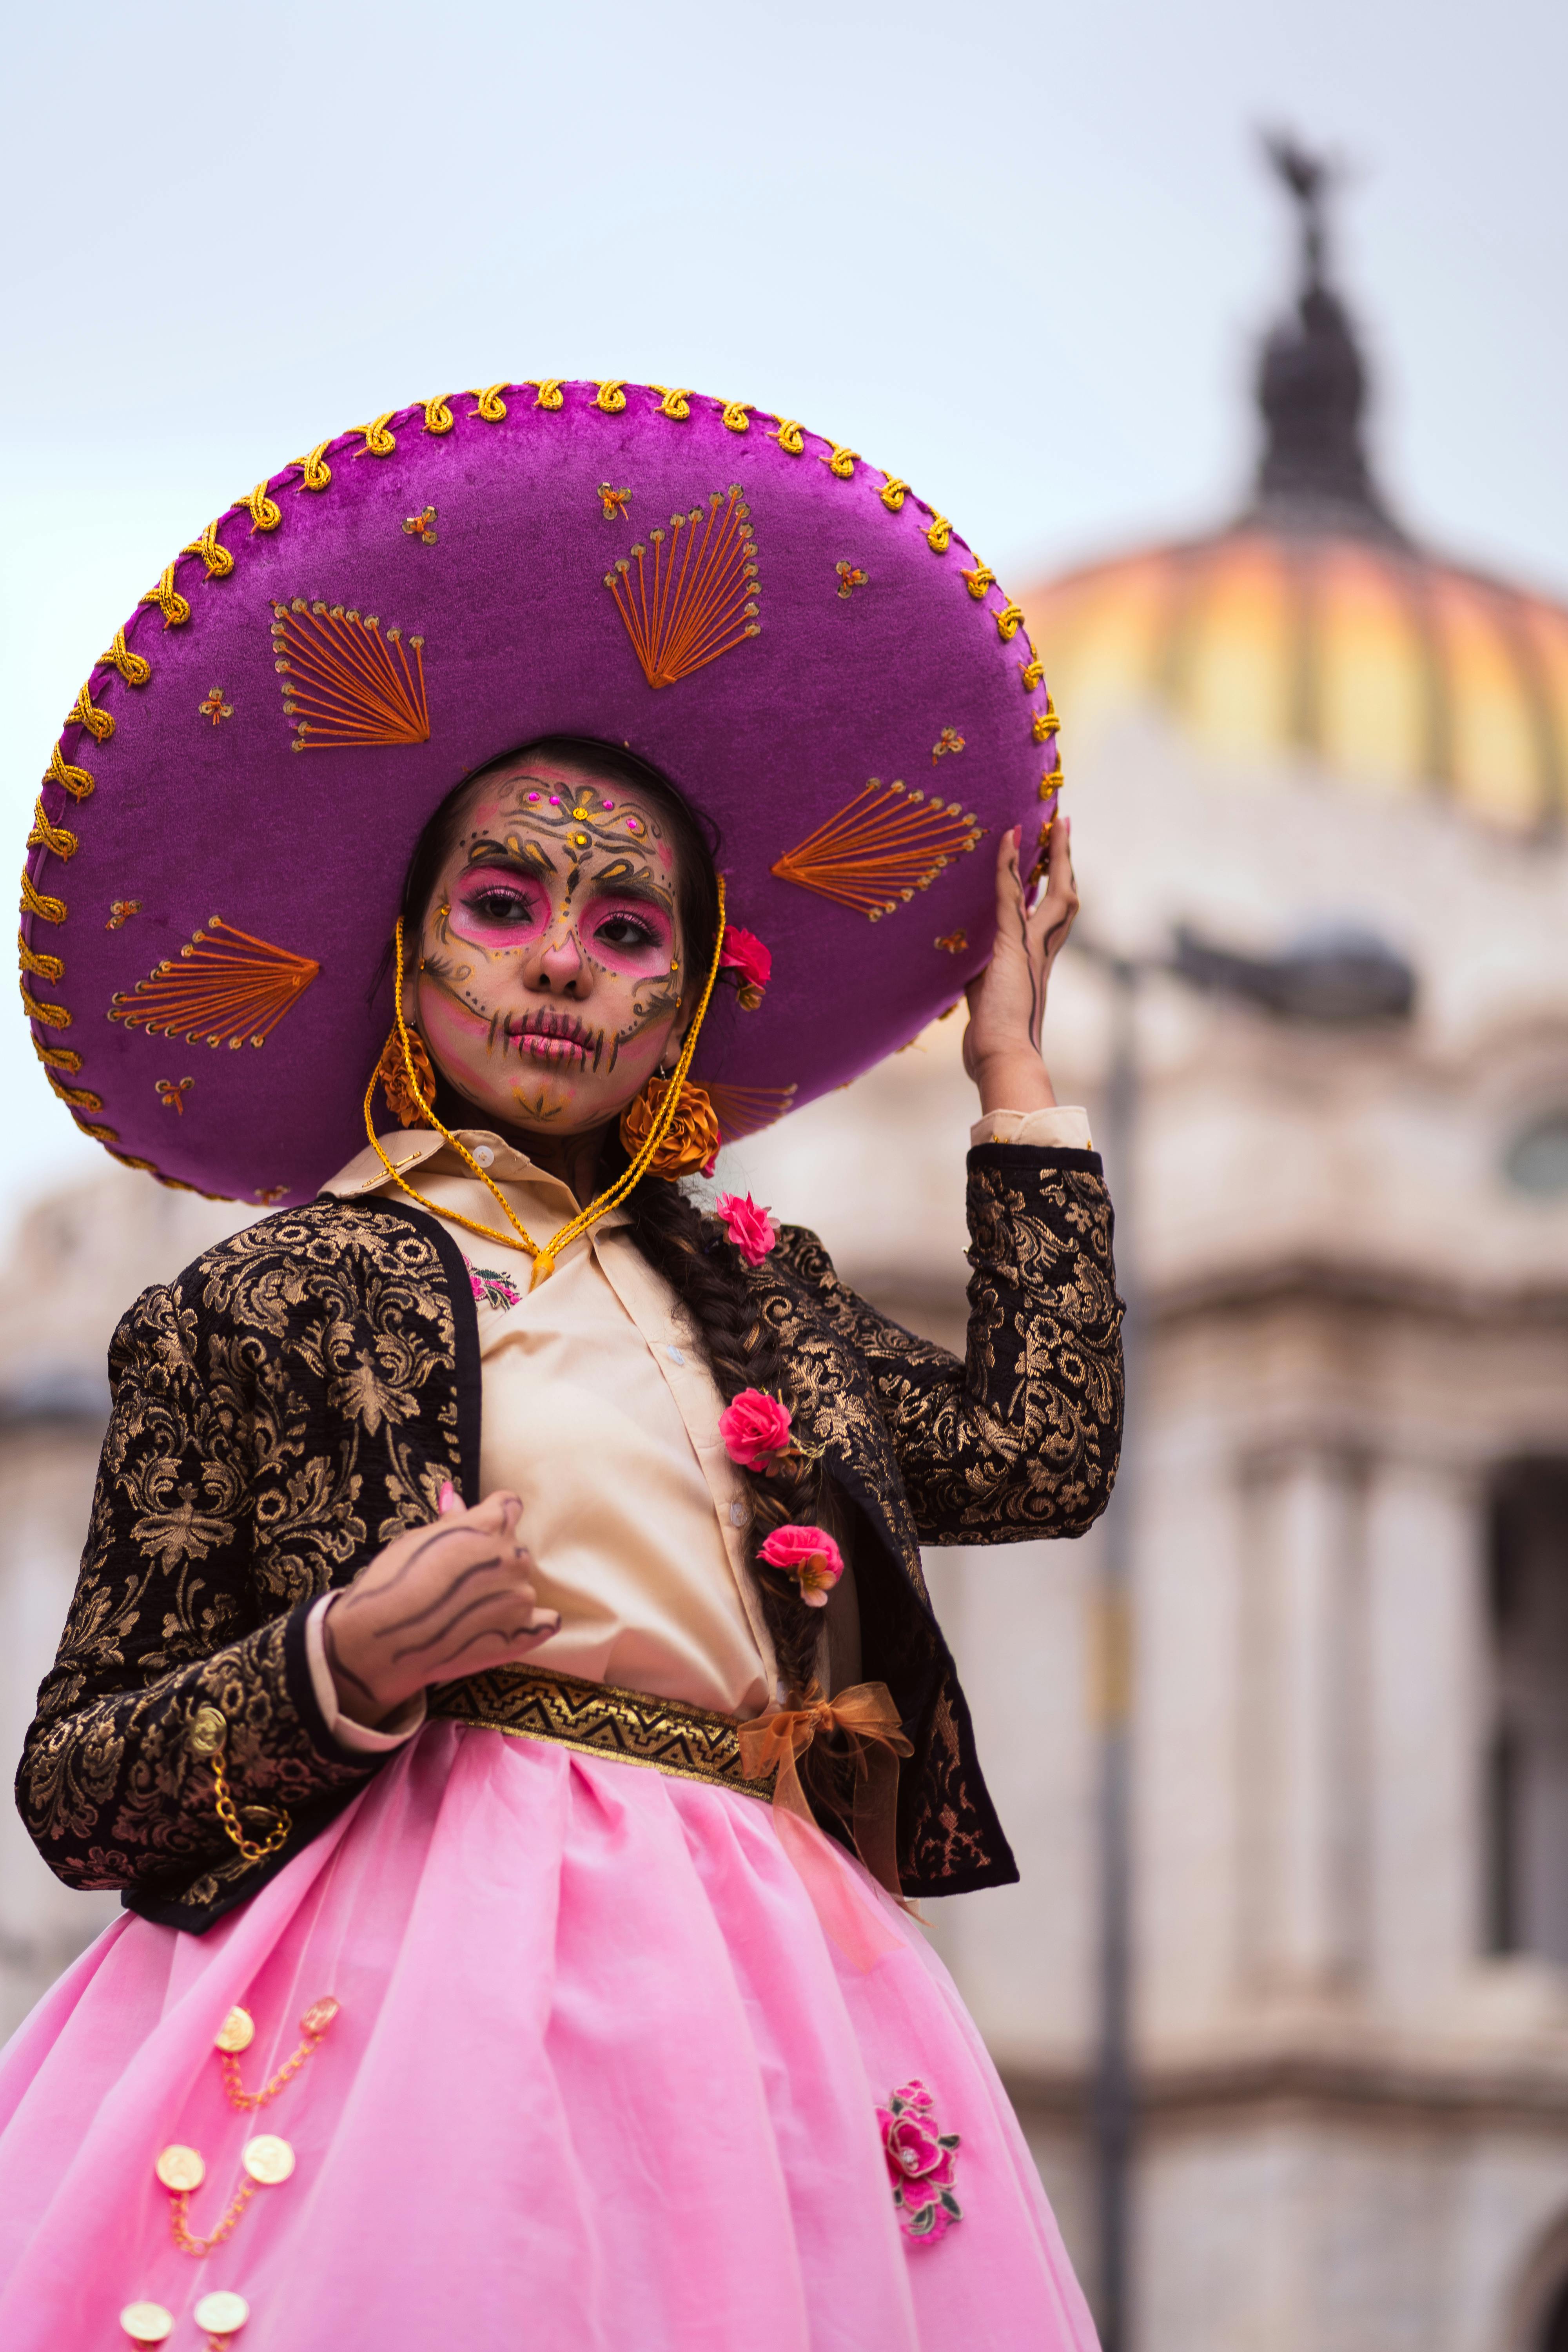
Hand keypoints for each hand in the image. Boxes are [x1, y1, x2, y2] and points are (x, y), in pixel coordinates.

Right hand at [323, 1484, 558, 1728]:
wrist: (385, 1641)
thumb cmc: (392, 1584)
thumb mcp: (416, 1541)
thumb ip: (450, 1522)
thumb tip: (457, 1499)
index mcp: (489, 1524)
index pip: (509, 1506)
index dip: (494, 1518)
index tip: (478, 1532)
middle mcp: (514, 1555)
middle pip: (515, 1550)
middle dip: (495, 1561)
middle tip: (462, 1583)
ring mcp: (522, 1595)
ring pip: (523, 1587)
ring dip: (505, 1595)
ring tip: (468, 1614)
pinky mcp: (524, 1633)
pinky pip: (546, 1622)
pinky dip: (532, 1625)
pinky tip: (505, 1630)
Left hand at [962, 815, 1078, 1113]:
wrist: (1003, 1058)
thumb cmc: (993, 1041)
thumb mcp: (987, 999)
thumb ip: (985, 976)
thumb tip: (971, 969)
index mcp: (1036, 963)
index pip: (1053, 917)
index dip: (1057, 886)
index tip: (1055, 860)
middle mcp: (1041, 951)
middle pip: (1065, 896)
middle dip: (1066, 861)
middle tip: (1064, 826)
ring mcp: (1031, 946)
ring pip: (1053, 891)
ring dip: (1053, 854)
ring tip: (1052, 822)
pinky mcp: (1012, 945)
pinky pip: (1011, 896)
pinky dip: (1009, 865)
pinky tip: (1009, 839)